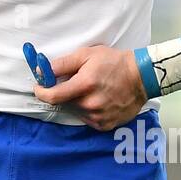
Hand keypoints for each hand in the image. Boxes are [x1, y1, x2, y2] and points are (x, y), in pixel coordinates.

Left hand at [32, 44, 146, 130]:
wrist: (141, 77)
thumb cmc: (113, 62)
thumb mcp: (86, 54)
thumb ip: (62, 64)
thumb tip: (41, 71)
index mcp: (84, 85)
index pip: (53, 97)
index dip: (42, 93)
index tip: (38, 88)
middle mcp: (91, 104)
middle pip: (65, 103)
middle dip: (65, 93)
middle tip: (76, 82)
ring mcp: (99, 117)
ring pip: (76, 111)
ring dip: (77, 102)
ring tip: (92, 89)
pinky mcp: (105, 125)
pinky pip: (87, 119)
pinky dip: (88, 110)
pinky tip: (99, 99)